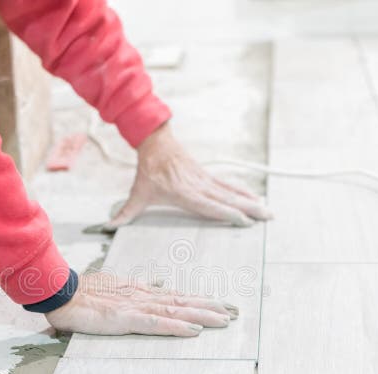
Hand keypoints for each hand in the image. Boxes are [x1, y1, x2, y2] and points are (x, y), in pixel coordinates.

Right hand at [45, 271, 237, 335]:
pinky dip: (177, 327)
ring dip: (201, 316)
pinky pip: (156, 324)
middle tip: (235, 313)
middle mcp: (144, 298)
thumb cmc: (84, 292)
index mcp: (141, 293)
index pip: (176, 297)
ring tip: (224, 320)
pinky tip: (194, 331)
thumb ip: (137, 289)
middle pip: (183, 302)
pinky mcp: (126, 319)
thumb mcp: (114, 288)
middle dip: (210, 308)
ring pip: (176, 312)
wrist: (62, 293)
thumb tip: (158, 284)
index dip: (200, 301)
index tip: (221, 305)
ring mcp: (136, 308)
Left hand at [104, 123, 272, 230]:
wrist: (155, 142)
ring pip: (232, 192)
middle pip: (228, 199)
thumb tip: (109, 226)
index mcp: (184, 192)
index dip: (226, 213)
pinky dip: (243, 192)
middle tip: (267, 217)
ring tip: (268, 211)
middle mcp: (198, 186)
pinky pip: (228, 185)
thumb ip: (125, 213)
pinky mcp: (207, 175)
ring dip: (251, 201)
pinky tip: (255, 198)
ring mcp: (205, 179)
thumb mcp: (137, 193)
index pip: (208, 205)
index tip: (243, 220)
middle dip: (249, 209)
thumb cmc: (147, 171)